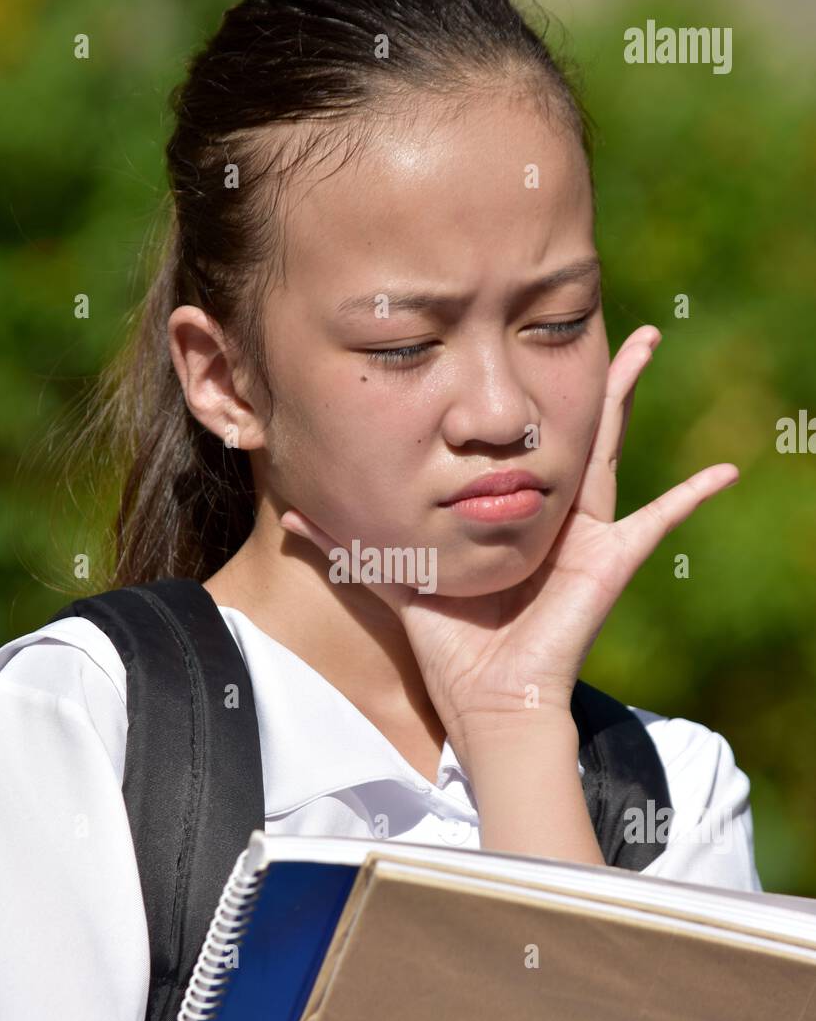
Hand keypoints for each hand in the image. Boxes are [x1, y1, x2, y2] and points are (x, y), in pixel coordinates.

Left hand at [278, 325, 737, 758]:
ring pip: (610, 445)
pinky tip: (729, 471)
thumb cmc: (452, 650)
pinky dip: (694, 497)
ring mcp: (588, 534)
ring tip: (648, 338)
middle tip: (591, 318)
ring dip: (625, 392)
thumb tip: (291, 516)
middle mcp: (555, 516)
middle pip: (569, 425)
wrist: (488, 701)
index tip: (510, 346)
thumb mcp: (397, 580)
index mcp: (513, 516)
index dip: (519, 396)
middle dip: (578, 370)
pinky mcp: (610, 561)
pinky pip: (662, 521)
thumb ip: (351, 547)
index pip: (519, 442)